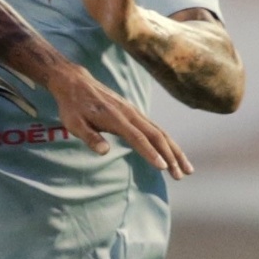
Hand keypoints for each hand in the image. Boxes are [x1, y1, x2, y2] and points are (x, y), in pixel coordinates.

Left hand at [45, 63, 191, 178]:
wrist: (76, 83)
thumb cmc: (72, 106)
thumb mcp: (74, 123)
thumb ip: (89, 137)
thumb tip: (104, 151)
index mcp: (116, 118)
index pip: (138, 138)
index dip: (150, 153)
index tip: (163, 167)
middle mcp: (130, 114)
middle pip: (157, 135)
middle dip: (171, 156)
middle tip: (181, 175)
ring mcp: (134, 112)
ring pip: (160, 132)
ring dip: (175, 150)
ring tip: (186, 170)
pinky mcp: (134, 113)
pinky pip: (156, 128)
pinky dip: (167, 142)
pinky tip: (173, 154)